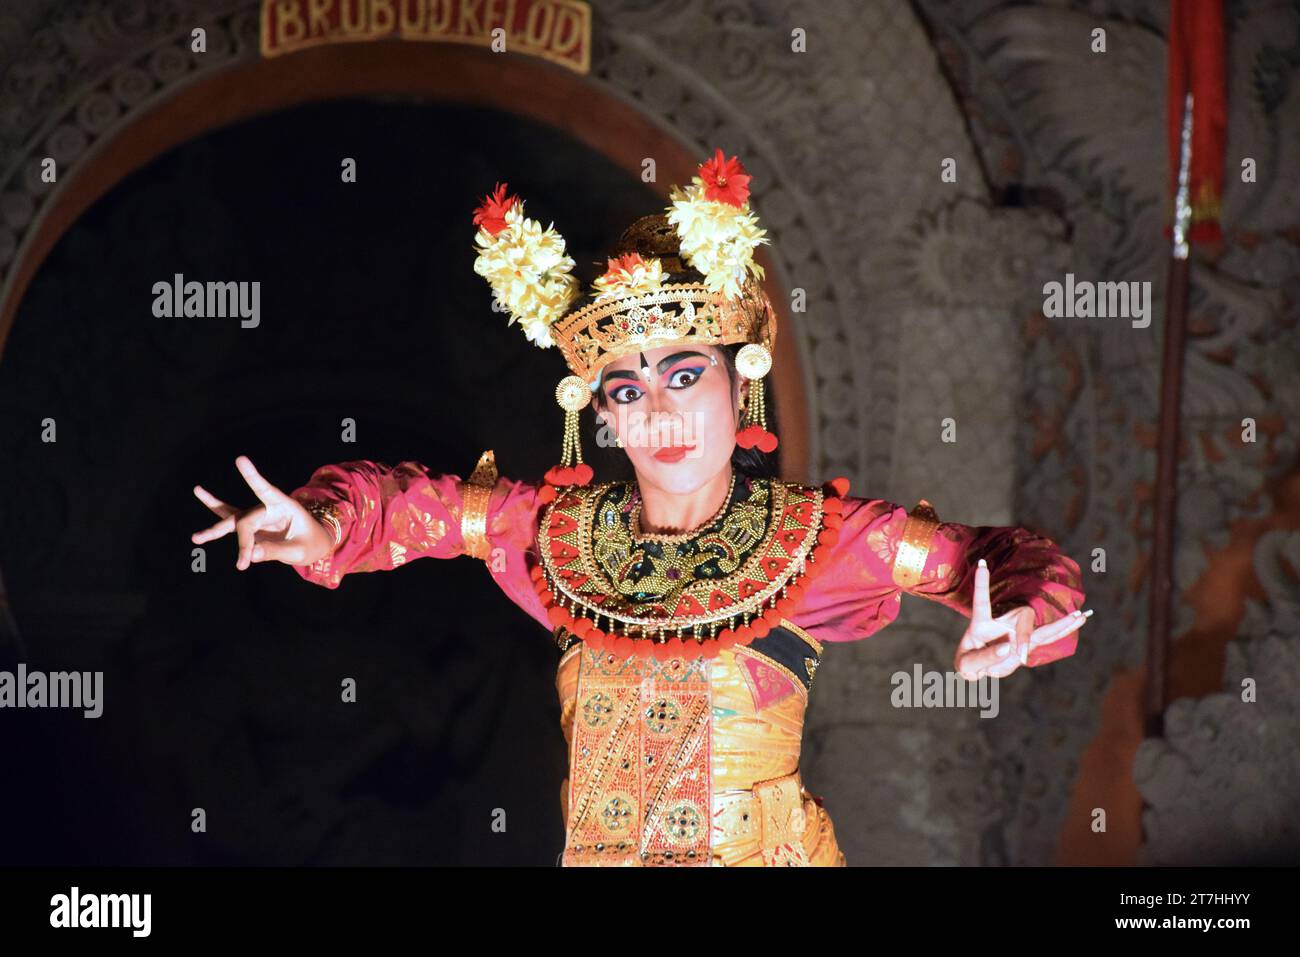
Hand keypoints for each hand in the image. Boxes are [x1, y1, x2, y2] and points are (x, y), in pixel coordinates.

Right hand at [190, 455, 335, 569]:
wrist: (314, 544)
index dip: (253, 476)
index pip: (266, 490)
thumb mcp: (300, 550)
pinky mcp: (251, 528)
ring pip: (232, 522)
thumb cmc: (311, 544)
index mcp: (284, 506)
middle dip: (243, 542)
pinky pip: (230, 525)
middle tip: (242, 564)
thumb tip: (250, 555)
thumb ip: (276, 551)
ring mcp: (257, 517)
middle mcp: (267, 508)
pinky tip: (197, 537)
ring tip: (196, 538)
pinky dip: (215, 530)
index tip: (240, 460)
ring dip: (215, 532)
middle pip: (246, 521)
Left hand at [953, 558, 1090, 679]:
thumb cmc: (970, 662)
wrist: (979, 668)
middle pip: (1020, 620)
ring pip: (1041, 631)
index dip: (981, 583)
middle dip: (1024, 635)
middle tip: (1021, 650)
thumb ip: (984, 658)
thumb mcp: (967, 664)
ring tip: (1081, 616)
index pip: (981, 602)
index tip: (981, 563)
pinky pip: (1046, 638)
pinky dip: (1062, 631)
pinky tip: (1081, 618)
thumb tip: (1011, 650)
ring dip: (1060, 626)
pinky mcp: (1027, 644)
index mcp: (981, 623)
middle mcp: (1003, 624)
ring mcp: (1017, 634)